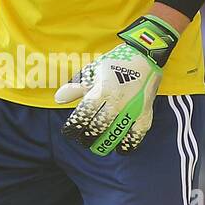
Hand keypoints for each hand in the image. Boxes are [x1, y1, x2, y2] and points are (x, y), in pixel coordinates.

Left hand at [54, 14, 178, 154]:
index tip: (69, 132)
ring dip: (103, 144)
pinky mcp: (145, 113)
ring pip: (115, 134)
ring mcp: (133, 109)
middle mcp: (118, 101)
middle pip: (98, 127)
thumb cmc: (114, 64)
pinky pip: (136, 135)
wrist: (144, 56)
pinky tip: (119, 148)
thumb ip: (76, 87)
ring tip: (96, 146)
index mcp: (102, 89)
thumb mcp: (92, 71)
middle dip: (87, 137)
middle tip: (83, 139)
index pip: (84, 115)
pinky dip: (127, 145)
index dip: (74, 127)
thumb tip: (59, 99)